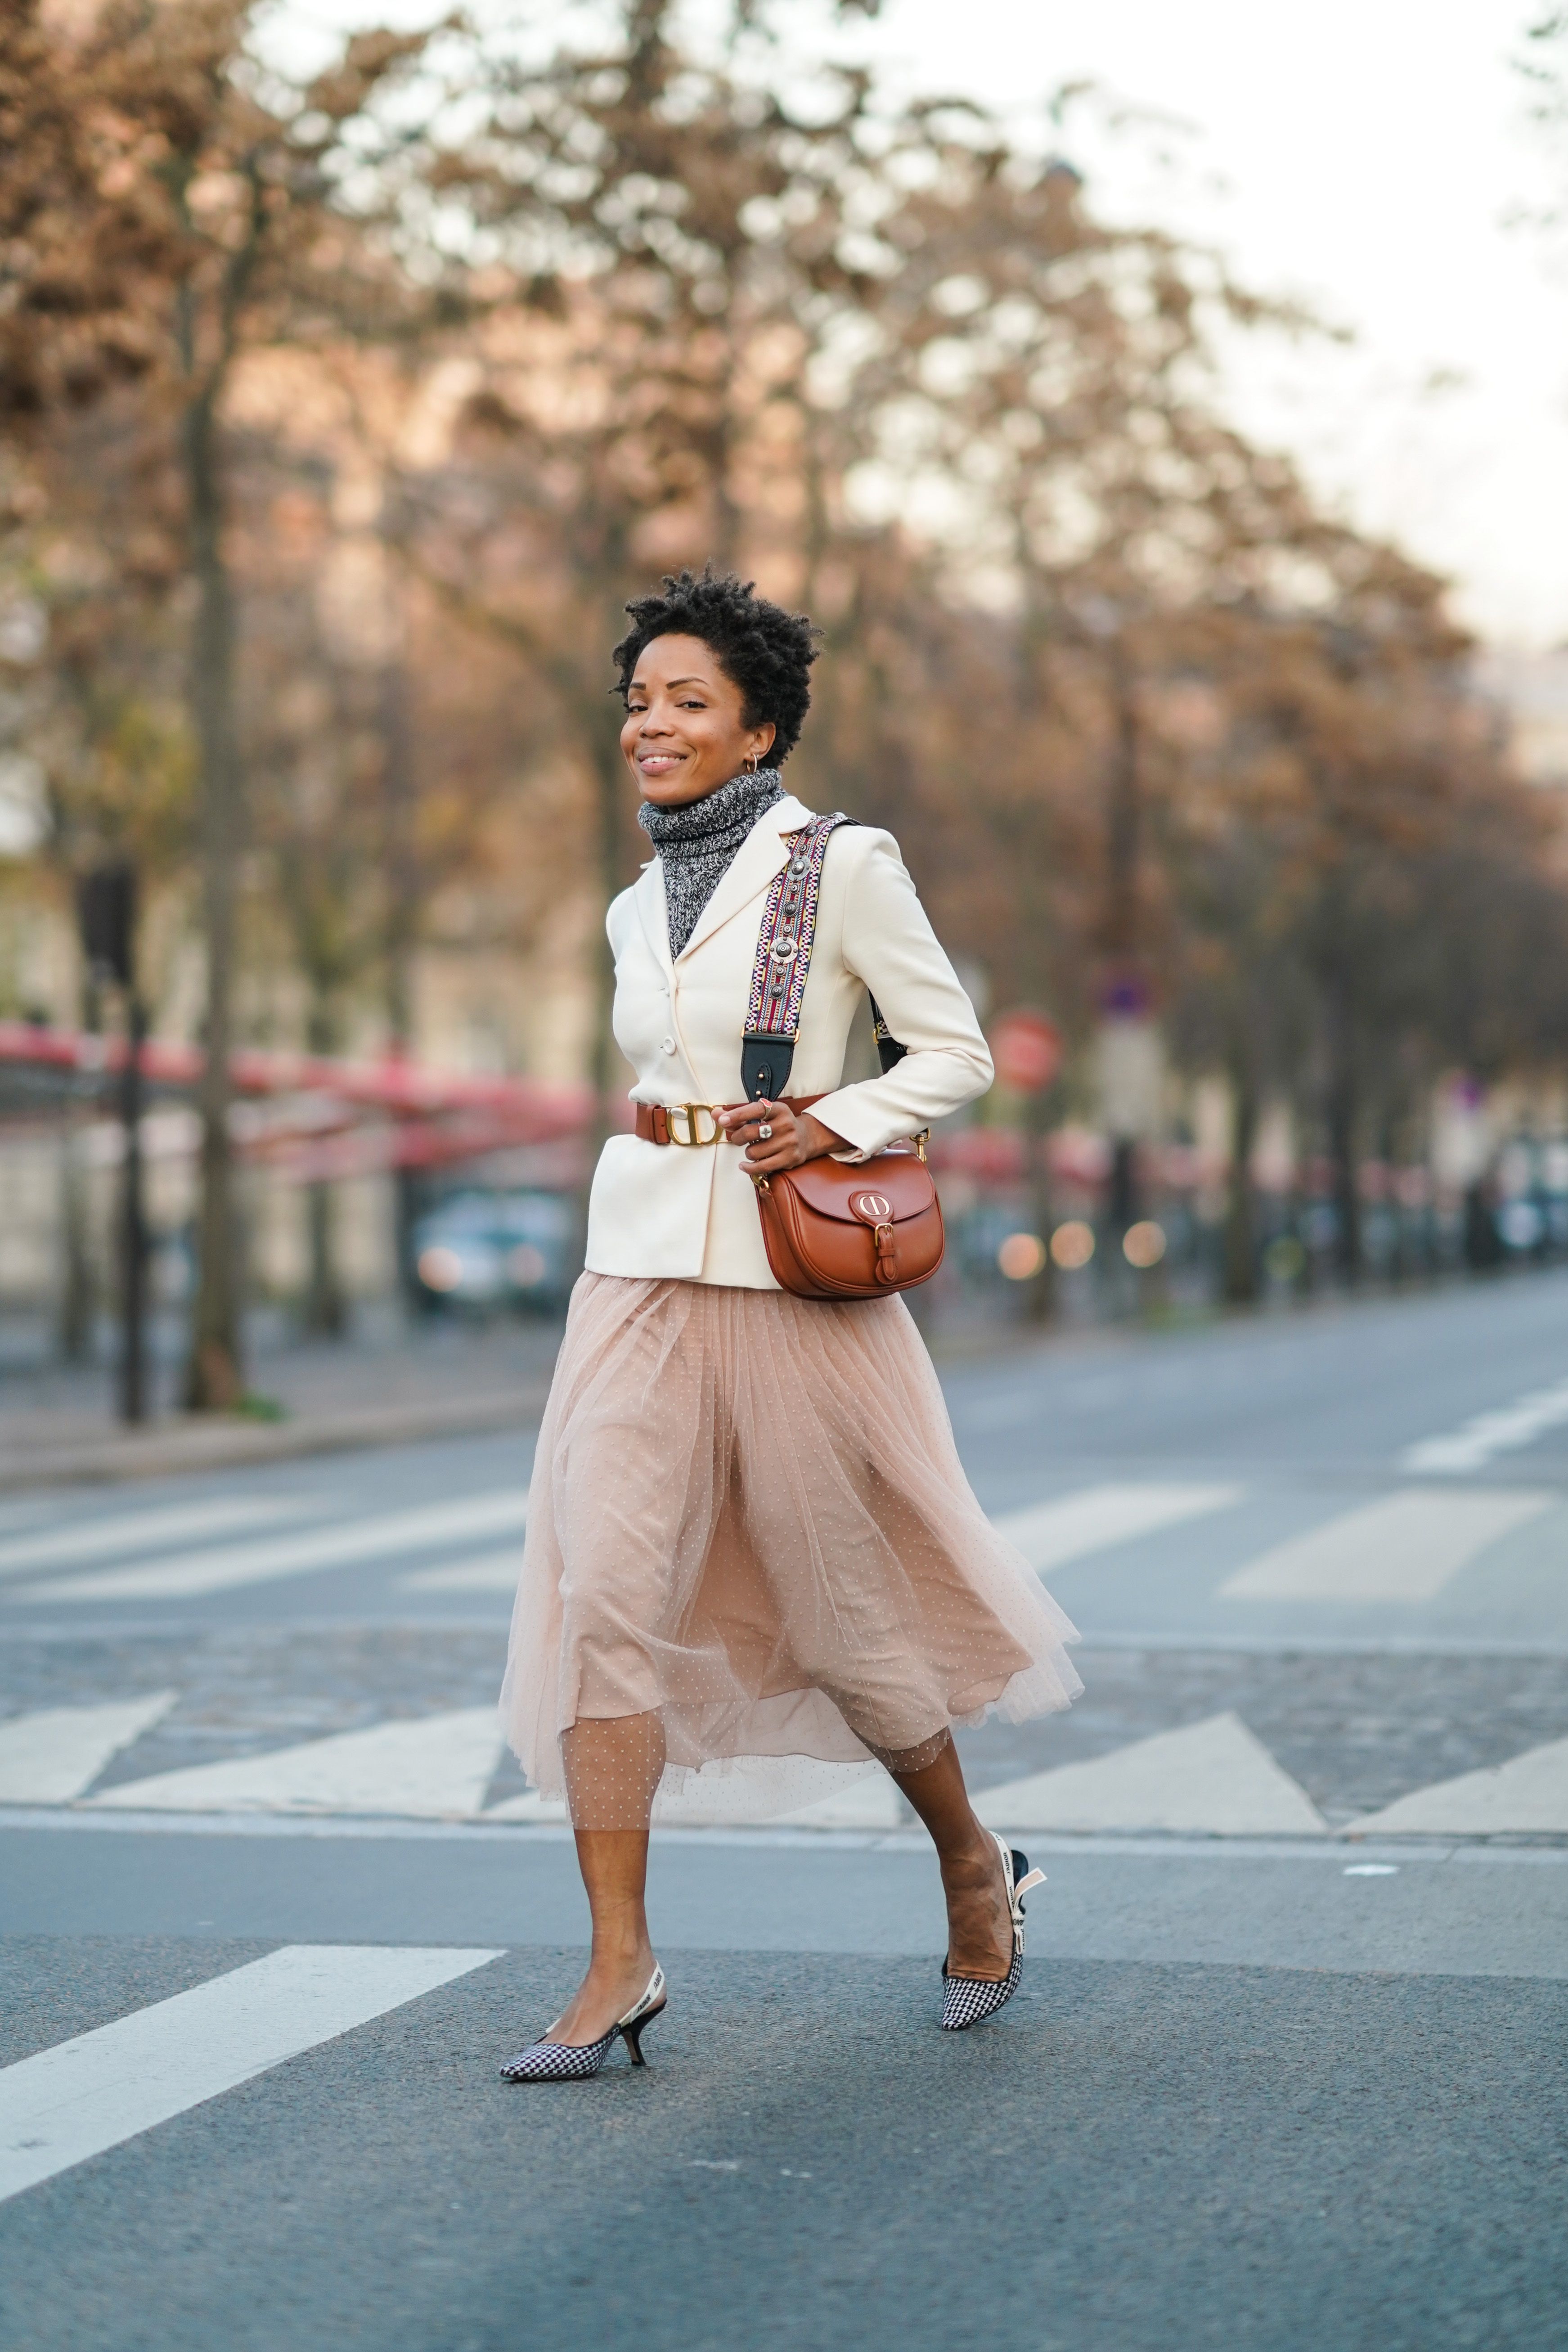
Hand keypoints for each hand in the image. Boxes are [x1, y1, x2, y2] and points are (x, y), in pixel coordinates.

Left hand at [717, 1100, 847, 1174]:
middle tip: (738, 1138)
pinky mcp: (790, 1158)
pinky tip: (744, 1165)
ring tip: (753, 1149)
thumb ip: (738, 1115)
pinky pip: (762, 1166)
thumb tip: (715, 1114)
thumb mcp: (763, 1115)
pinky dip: (748, 1167)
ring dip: (748, 1152)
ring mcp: (789, 1142)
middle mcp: (785, 1124)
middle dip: (738, 1137)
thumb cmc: (778, 1125)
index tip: (723, 1120)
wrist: (807, 1137)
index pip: (755, 1110)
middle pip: (751, 1132)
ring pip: (753, 1152)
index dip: (737, 1115)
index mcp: (778, 1109)